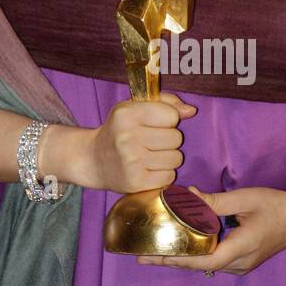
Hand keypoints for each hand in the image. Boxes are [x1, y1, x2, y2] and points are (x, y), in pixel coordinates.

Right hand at [73, 91, 196, 192]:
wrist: (94, 160)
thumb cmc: (120, 130)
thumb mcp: (135, 107)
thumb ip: (165, 103)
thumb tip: (191, 111)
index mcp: (127, 114)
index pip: (172, 115)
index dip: (167, 120)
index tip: (154, 124)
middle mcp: (127, 137)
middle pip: (176, 138)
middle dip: (169, 140)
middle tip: (152, 141)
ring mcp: (131, 161)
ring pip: (176, 158)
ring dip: (168, 158)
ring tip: (151, 155)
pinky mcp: (136, 182)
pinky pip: (169, 177)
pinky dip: (163, 174)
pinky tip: (149, 169)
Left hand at [137, 185, 285, 274]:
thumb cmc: (278, 208)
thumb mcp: (246, 199)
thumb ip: (216, 202)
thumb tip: (189, 197)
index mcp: (241, 248)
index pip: (203, 260)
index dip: (177, 259)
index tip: (153, 255)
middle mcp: (239, 263)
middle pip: (199, 265)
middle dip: (171, 259)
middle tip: (142, 254)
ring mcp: (240, 265)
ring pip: (204, 264)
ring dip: (182, 256)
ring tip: (155, 248)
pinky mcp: (240, 262)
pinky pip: (212, 260)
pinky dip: (195, 253)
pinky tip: (180, 243)